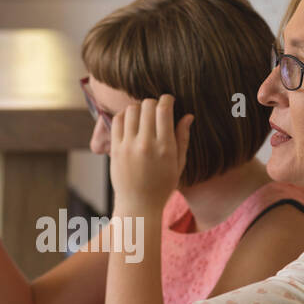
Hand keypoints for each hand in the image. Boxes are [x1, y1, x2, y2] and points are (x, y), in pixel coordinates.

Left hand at [109, 95, 192, 212]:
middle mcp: (146, 144)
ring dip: (139, 108)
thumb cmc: (162, 186)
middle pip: (148, 105)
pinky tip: (131, 121)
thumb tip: (188, 115)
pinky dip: (124, 115)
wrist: (138, 205)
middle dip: (154, 102)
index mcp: (165, 148)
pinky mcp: (115, 149)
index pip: (164, 109)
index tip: (169, 100)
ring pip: (131, 110)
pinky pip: (117, 120)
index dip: (167, 99)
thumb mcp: (179, 164)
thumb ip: (183, 138)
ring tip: (143, 116)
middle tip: (157, 110)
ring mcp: (128, 146)